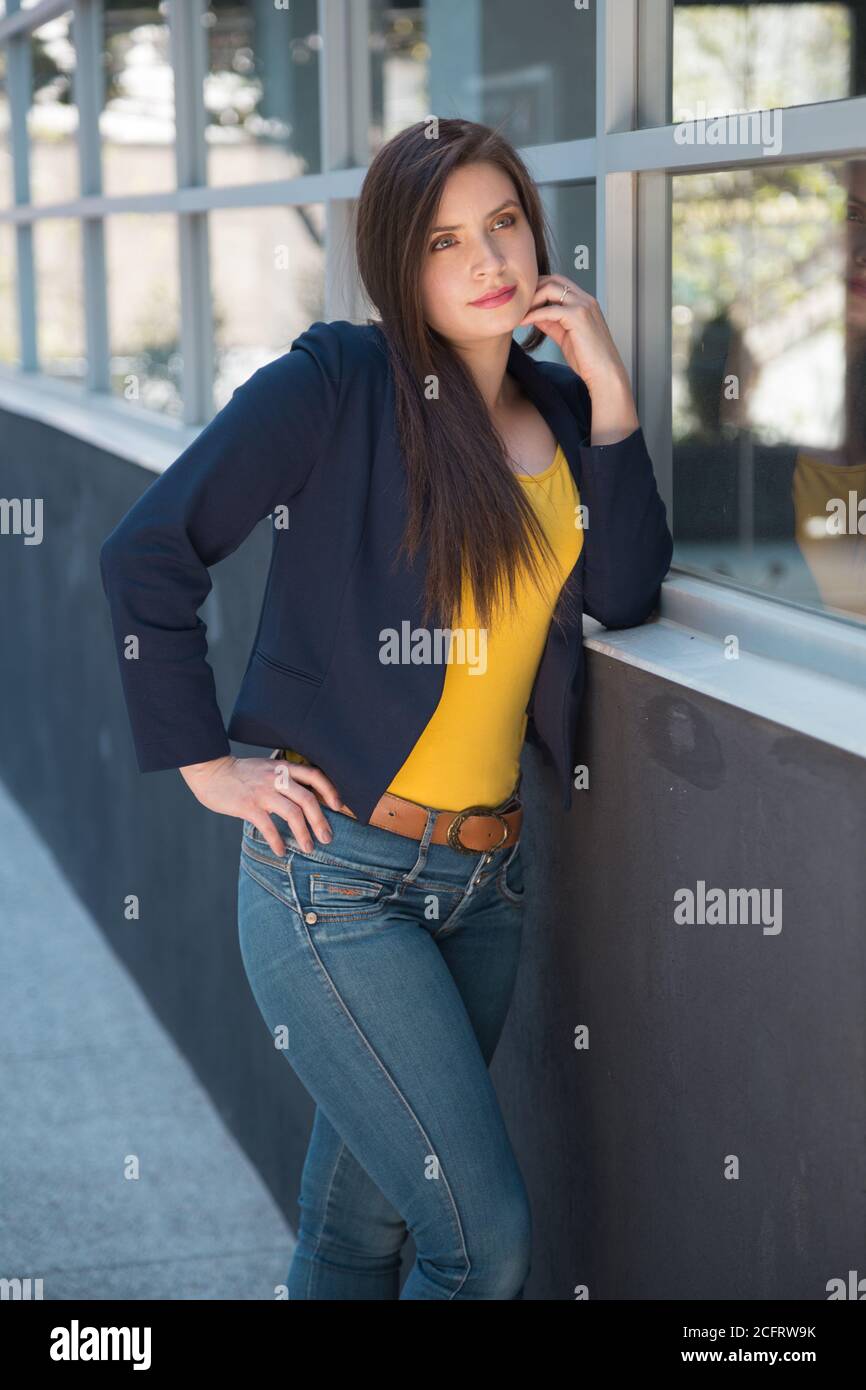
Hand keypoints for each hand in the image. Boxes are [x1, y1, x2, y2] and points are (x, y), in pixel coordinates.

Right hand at [178, 754, 344, 855]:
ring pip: (293, 814)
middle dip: (321, 821)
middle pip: (308, 800)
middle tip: (327, 838)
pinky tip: (282, 850)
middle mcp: (277, 778)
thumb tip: (304, 795)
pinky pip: (269, 827)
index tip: (338, 806)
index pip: (314, 776)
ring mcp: (263, 792)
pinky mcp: (249, 806)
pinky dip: (278, 841)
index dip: (330, 791)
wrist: (211, 771)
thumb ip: (284, 776)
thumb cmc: (240, 773)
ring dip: (304, 834)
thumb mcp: (267, 767)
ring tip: (309, 848)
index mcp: (283, 768)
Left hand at [518, 275, 639, 442]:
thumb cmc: (588, 359)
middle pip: (553, 279)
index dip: (539, 288)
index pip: (558, 282)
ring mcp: (583, 305)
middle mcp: (585, 299)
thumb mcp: (564, 336)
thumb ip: (551, 323)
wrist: (604, 374)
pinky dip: (534, 314)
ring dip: (531, 299)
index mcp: (584, 302)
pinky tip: (523, 323)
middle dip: (533, 289)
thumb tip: (533, 314)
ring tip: (518, 313)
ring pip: (550, 288)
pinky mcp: (578, 317)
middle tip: (517, 305)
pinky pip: (549, 310)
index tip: (524, 302)